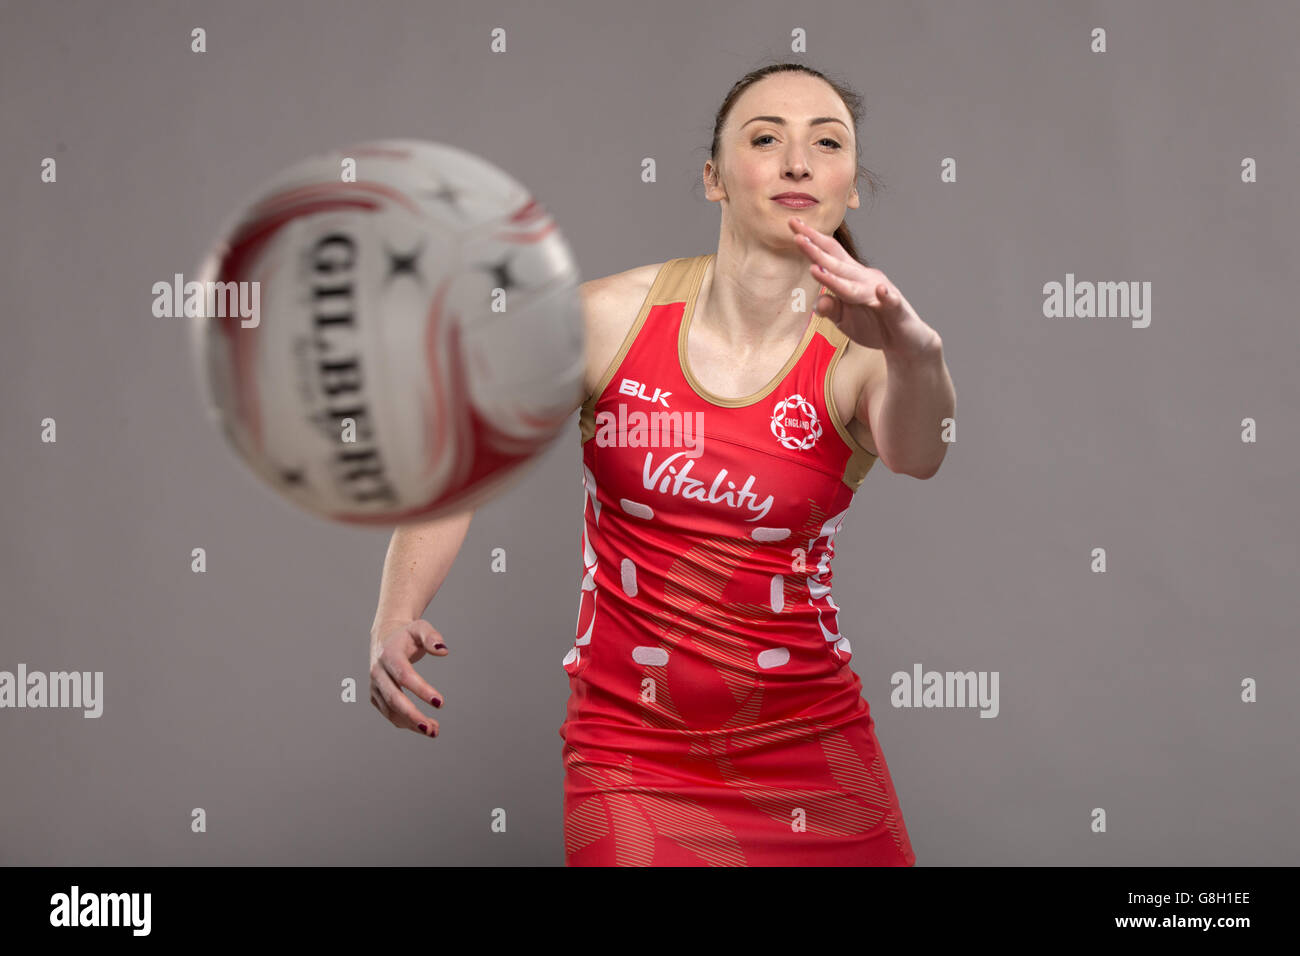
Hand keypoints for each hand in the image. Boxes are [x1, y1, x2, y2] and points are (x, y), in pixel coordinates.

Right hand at [368, 619, 447, 736]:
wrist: (385, 638)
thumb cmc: (407, 635)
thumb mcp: (420, 627)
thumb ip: (432, 637)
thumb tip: (443, 651)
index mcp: (389, 654)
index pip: (404, 675)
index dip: (421, 690)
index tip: (440, 703)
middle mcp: (378, 672)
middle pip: (393, 698)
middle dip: (412, 715)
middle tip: (431, 728)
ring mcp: (375, 686)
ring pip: (390, 710)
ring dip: (410, 723)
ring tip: (434, 730)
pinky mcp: (376, 696)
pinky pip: (389, 713)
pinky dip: (405, 723)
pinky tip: (425, 726)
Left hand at [788, 216, 939, 357]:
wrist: (906, 341)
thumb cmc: (874, 325)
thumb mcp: (845, 320)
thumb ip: (831, 309)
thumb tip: (817, 302)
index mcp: (852, 278)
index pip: (829, 255)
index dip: (812, 241)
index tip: (793, 225)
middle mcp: (865, 280)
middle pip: (837, 262)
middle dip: (816, 248)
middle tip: (796, 233)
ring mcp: (880, 293)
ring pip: (855, 283)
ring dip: (836, 274)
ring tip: (815, 265)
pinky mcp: (896, 309)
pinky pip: (891, 302)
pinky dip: (886, 296)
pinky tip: (880, 290)